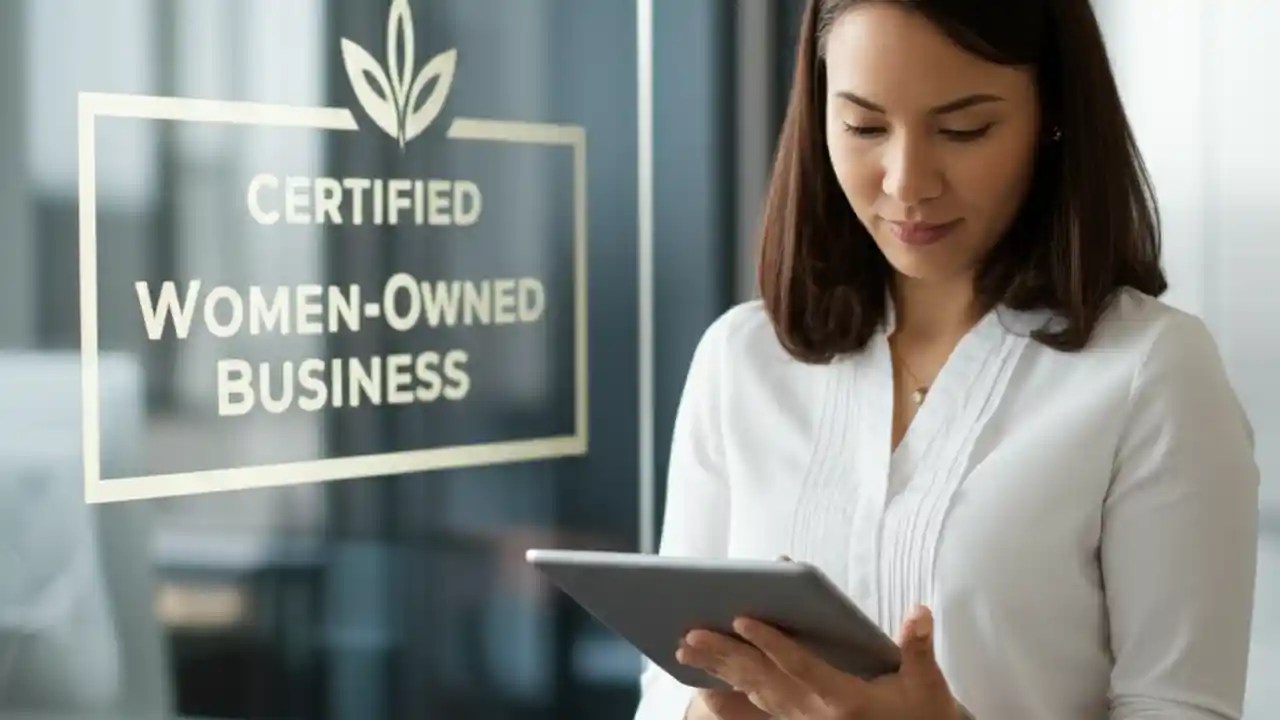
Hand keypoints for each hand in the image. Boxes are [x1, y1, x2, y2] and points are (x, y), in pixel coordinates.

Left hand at [676, 605, 960, 719]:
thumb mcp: (926, 686)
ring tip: (686, 649)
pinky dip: (728, 696)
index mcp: (843, 699)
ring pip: (752, 692)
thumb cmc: (920, 716)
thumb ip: (918, 648)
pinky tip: (704, 688)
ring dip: (718, 670)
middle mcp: (815, 714)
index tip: (742, 619)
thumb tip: (920, 612)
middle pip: (762, 679)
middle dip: (724, 654)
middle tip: (690, 634)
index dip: (771, 642)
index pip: (799, 665)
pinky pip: (756, 710)